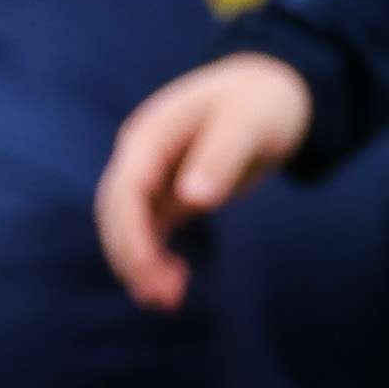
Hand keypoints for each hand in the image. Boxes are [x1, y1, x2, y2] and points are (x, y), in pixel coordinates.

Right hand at [94, 51, 311, 310]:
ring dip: (139, 264)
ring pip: (127, 227)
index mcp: (149, 137)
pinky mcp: (168, 193)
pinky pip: (148, 231)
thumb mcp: (248, 120)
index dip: (130, 235)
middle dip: (131, 258)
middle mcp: (140, 159)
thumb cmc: (261, 99)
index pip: (124, 192)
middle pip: (116, 215)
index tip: (149, 272)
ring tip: (168, 300)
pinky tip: (174, 282)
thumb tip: (193, 199)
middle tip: (163, 298)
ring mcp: (152, 177)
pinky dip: (154, 258)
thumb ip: (220, 155)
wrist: (272, 87)